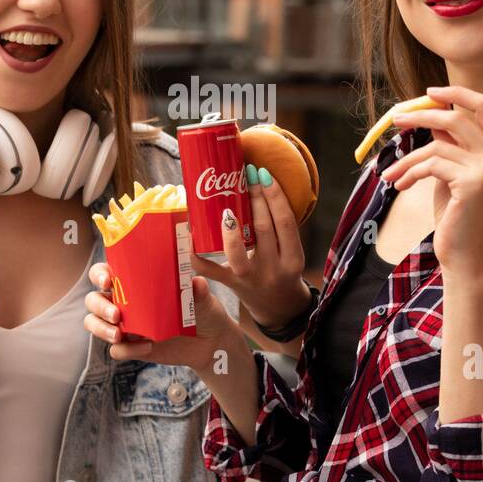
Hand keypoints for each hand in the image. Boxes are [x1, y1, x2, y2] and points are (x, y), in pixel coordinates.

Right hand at [84, 268, 237, 374]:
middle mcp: (125, 301)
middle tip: (116, 315)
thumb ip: (198, 291)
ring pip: (94, 323)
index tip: (108, 280)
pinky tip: (147, 347)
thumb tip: (196, 283)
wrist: (211, 342)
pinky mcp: (132, 347)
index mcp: (135, 282)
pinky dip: (126, 350)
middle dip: (99, 306)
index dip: (99, 274)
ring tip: (119, 335)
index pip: (105, 272)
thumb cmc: (204, 310)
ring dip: (101, 328)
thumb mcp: (203, 298)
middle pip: (94, 299)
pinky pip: (117, 350)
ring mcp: (126, 325)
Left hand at [187, 166, 310, 328]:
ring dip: (230, 228)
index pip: (285, 222)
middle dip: (253, 198)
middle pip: (262, 229)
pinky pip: (209, 269)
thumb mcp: (291, 251)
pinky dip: (196, 253)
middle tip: (244, 174)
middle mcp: (273, 269)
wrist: (278, 308)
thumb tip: (258, 180)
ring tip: (224, 205)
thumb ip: (279, 225)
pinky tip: (190, 231)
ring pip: (238, 252)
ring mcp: (249, 278)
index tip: (262, 173)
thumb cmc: (283, 269)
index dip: (274, 196)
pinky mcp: (229, 284)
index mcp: (292, 258)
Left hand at [381, 85, 482, 274]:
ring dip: (407, 158)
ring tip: (391, 173)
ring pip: (437, 145)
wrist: (464, 253)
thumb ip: (450, 144)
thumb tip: (433, 114)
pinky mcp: (472, 183)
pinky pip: (431, 165)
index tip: (430, 92)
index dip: (457, 92)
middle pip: (457, 118)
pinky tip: (401, 185)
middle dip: (422, 116)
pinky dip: (410, 172)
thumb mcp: (453, 172)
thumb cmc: (457, 214)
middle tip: (396, 120)